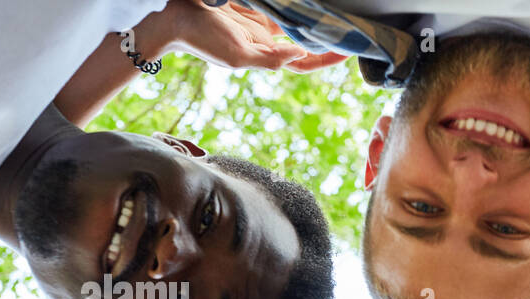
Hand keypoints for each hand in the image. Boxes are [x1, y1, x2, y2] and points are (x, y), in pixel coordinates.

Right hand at [160, 0, 348, 71]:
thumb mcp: (238, 57)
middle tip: (354, 28)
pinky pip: (280, 6)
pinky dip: (295, 6)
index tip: (349, 51)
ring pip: (295, 20)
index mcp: (268, 55)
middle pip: (306, 39)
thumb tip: (296, 57)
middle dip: (328, 35)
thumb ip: (268, 59)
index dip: (327, 59)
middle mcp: (268, 39)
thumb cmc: (203, 41)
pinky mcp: (254, 6)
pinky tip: (310, 5)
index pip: (305, 61)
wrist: (176, 18)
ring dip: (314, 17)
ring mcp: (261, 21)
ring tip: (339, 15)